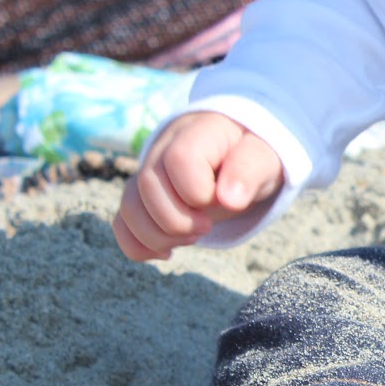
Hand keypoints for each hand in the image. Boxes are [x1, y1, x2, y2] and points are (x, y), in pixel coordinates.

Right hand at [113, 112, 284, 260]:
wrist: (236, 153)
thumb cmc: (250, 156)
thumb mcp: (262, 158)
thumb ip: (249, 171)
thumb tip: (230, 199)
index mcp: (196, 134)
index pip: (178, 159)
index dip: (197, 191)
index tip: (224, 202)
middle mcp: (162, 150)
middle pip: (147, 186)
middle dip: (178, 220)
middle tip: (207, 227)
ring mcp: (146, 175)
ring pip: (130, 209)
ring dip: (160, 237)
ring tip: (192, 237)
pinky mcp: (141, 199)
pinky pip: (122, 225)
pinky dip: (140, 246)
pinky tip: (168, 252)